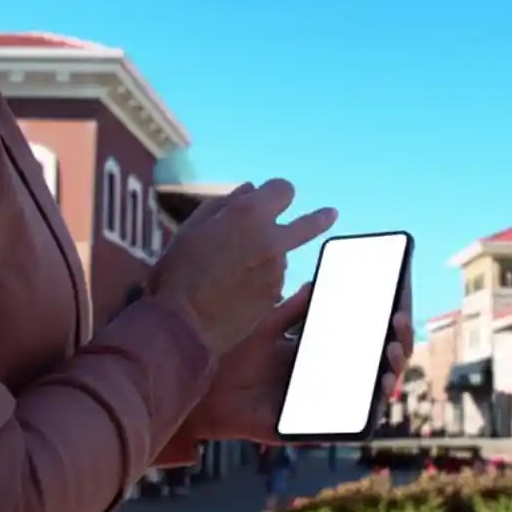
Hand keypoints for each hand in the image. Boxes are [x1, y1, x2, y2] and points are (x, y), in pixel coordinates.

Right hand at [146, 179, 336, 356]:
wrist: (183, 323)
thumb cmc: (179, 272)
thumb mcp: (192, 229)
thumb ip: (224, 204)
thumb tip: (249, 189)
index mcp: (249, 214)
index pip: (283, 189)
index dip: (274, 192)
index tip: (270, 196)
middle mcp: (271, 239)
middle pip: (310, 223)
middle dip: (321, 217)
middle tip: (332, 214)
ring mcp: (278, 269)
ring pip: (282, 253)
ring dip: (268, 253)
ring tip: (230, 270)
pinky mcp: (276, 294)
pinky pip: (273, 277)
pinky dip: (261, 277)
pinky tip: (235, 288)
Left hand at [188, 266, 415, 442]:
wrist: (193, 384)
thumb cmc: (226, 353)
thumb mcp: (264, 325)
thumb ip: (292, 310)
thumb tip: (319, 285)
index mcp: (314, 352)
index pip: (361, 341)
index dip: (384, 327)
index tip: (398, 309)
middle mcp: (320, 378)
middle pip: (371, 366)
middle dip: (394, 348)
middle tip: (398, 329)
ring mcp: (313, 404)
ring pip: (362, 397)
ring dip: (385, 381)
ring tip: (389, 365)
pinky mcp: (297, 427)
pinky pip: (333, 428)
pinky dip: (357, 419)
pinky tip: (371, 400)